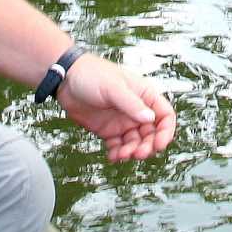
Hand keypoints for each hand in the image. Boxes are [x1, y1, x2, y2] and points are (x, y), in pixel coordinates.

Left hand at [56, 55, 176, 162]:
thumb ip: (132, 104)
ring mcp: (123, 121)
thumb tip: (150, 119)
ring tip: (122, 155)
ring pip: (136, 142)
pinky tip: (112, 157)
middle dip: (147, 146)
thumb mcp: (113, 87)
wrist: (65, 79)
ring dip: (132, 151)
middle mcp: (136, 110)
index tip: (159, 144)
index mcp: (144, 95)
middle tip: (138, 154)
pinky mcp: (108, 130)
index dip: (166, 131)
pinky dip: (118, 153)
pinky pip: (118, 146)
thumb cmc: (92, 74)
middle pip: (152, 133)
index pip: (165, 116)